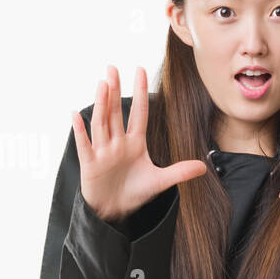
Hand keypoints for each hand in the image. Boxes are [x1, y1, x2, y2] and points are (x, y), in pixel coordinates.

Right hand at [73, 65, 209, 224]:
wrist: (115, 211)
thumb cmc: (134, 192)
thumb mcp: (160, 182)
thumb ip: (179, 172)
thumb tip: (203, 167)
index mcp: (135, 143)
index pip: (139, 113)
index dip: (140, 93)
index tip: (140, 70)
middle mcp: (118, 143)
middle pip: (116, 112)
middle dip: (115, 90)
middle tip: (112, 67)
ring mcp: (103, 151)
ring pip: (102, 124)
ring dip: (101, 104)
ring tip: (102, 83)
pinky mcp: (91, 164)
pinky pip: (85, 145)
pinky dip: (81, 131)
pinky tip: (76, 115)